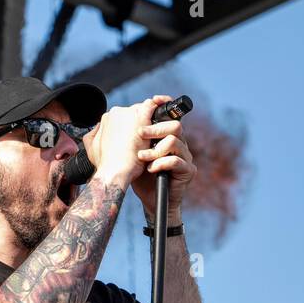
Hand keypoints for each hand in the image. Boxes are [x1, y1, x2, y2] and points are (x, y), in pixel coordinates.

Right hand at [87, 98, 160, 185]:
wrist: (115, 171)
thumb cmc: (106, 164)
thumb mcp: (92, 148)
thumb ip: (96, 135)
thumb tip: (99, 130)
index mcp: (106, 119)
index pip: (122, 116)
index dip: (129, 126)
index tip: (133, 136)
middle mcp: (116, 112)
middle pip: (133, 112)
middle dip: (138, 123)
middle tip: (142, 139)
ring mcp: (129, 113)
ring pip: (143, 110)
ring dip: (147, 122)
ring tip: (149, 138)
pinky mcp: (142, 117)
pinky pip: (153, 109)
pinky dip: (156, 117)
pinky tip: (156, 132)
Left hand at [130, 93, 196, 219]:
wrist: (150, 201)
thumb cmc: (141, 178)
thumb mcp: (132, 154)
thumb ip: (129, 138)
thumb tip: (115, 117)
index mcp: (167, 137)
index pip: (170, 116)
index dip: (164, 106)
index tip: (154, 101)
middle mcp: (179, 144)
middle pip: (175, 126)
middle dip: (156, 128)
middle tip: (141, 134)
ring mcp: (185, 157)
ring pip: (175, 142)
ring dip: (155, 149)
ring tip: (142, 159)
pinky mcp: (188, 171)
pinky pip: (177, 161)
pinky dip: (161, 163)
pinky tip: (151, 169)